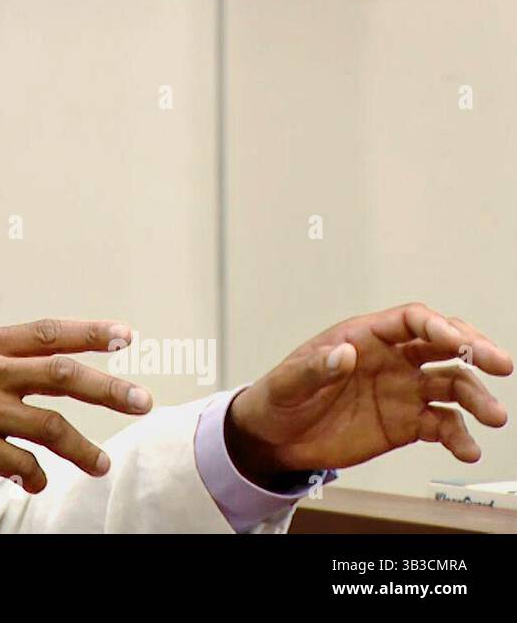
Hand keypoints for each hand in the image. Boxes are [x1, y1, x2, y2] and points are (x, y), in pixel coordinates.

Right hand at [0, 319, 151, 492]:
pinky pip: (20, 463)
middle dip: (110, 389)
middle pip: (64, 376)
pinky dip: (35, 474)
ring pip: (52, 428)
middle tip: (141, 400)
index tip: (123, 335)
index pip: (46, 333)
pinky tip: (38, 480)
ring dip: (83, 449)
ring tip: (101, 462)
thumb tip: (23, 365)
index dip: (89, 332)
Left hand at [225, 303, 512, 483]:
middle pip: (443, 345)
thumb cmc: (280, 397)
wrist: (277, 438)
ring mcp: (403, 391)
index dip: (436, 325)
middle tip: (500, 364)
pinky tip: (467, 449)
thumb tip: (344, 354)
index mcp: (364, 337)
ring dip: (476, 397)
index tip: (457, 341)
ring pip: (452, 385)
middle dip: (474, 350)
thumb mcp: (288, 382)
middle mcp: (392, 360)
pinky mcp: (406, 423)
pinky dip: (459, 436)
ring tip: (494, 416)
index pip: (410, 321)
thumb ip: (316, 368)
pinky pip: (442, 425)